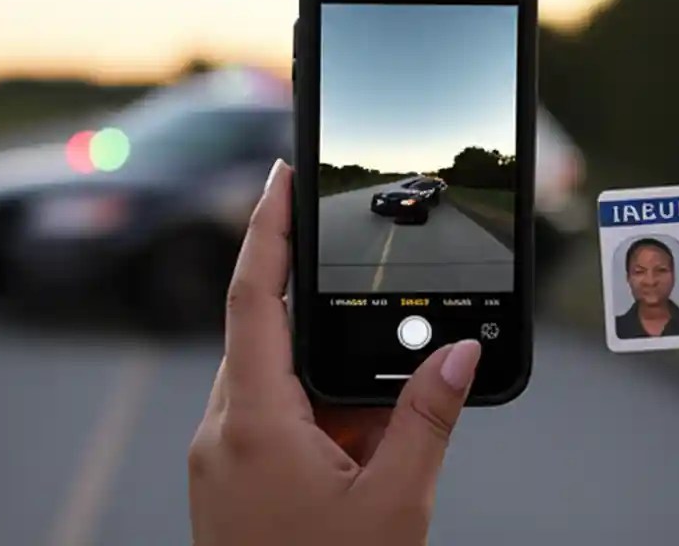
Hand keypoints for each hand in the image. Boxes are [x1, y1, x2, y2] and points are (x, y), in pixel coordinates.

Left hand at [187, 159, 482, 545]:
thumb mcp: (394, 502)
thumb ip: (428, 417)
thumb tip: (461, 351)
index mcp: (252, 424)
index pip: (250, 298)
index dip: (265, 229)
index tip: (281, 176)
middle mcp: (220, 432)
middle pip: (268, 341)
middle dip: (328, 334)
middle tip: (379, 366)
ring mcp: (217, 458)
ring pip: (272, 385)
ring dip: (327, 392)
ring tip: (369, 448)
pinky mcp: (225, 480)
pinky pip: (268, 421)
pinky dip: (314, 421)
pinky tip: (352, 462)